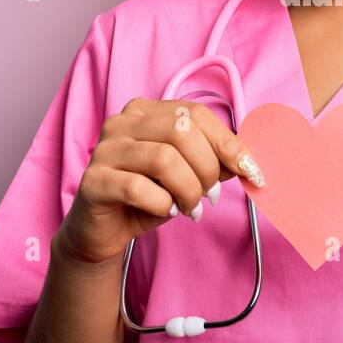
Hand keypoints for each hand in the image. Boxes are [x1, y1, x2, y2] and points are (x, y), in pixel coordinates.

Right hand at [55, 98, 262, 266]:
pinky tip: (165, 211)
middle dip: (207, 168)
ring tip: (190, 208)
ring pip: (163, 159)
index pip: (195, 113)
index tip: (249, 169)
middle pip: (181, 131)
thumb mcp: (186, 175)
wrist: (103, 231)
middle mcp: (121, 123)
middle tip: (211, 195)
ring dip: (188, 189)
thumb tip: (247, 160)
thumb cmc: (147, 197)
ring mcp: (104, 150)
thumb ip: (212, 161)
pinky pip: (138, 188)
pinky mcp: (93, 182)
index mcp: (145, 112)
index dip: (227, 142)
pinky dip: (162, 204)